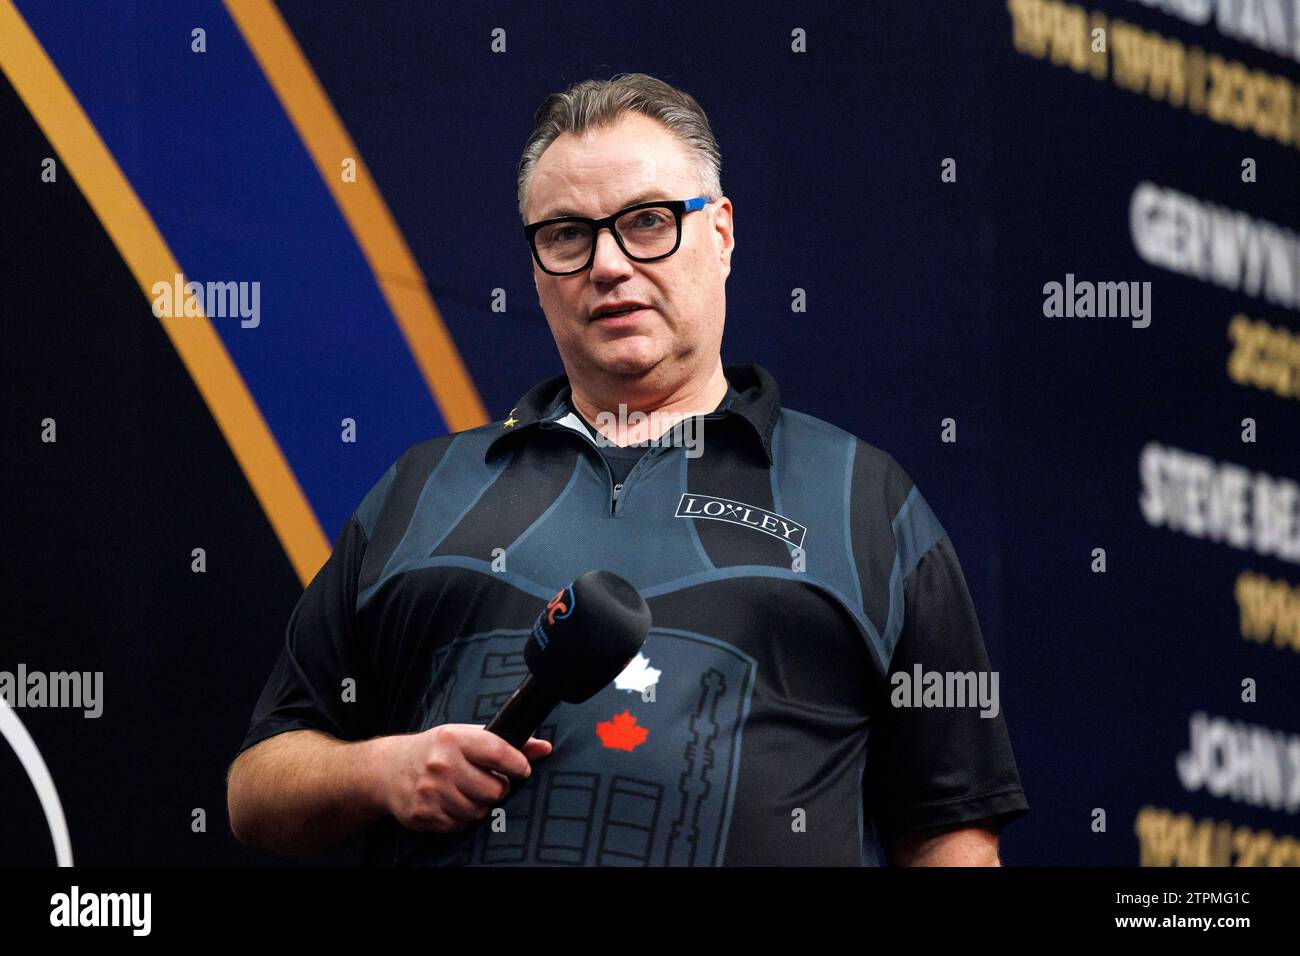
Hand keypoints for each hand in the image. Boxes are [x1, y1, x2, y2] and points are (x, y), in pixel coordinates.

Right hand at [379, 724, 552, 833]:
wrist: (388, 769)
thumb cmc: (437, 749)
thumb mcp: (467, 736)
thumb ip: (506, 743)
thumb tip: (544, 748)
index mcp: (454, 738)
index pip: (499, 752)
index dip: (518, 764)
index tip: (522, 770)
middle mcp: (441, 764)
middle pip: (494, 790)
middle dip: (497, 789)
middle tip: (487, 782)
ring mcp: (430, 791)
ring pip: (478, 811)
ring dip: (478, 805)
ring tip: (466, 791)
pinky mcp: (423, 814)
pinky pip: (459, 826)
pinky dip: (460, 818)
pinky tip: (450, 803)